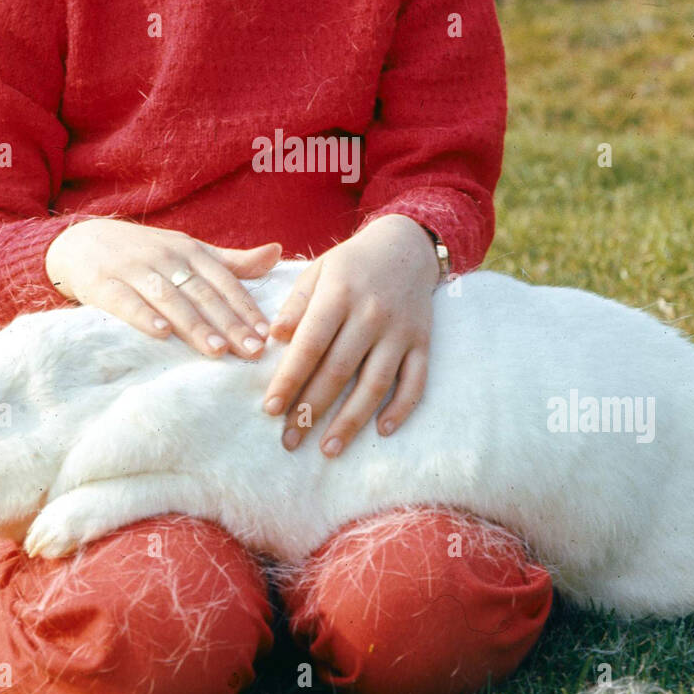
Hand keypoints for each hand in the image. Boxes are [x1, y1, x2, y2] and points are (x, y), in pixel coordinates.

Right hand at [44, 218, 280, 359]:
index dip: (246, 308)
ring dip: (194, 324)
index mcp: (190, 251)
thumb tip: (278, 253)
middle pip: (202, 293)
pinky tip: (161, 334)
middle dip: (229, 323)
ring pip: (170, 298)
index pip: (224, 281)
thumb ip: (232, 261)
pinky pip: (126, 301)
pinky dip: (143, 317)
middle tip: (251, 351)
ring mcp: (134, 269)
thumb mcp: (189, 251)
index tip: (266, 335)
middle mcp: (166, 257)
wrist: (83, 241)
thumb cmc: (146, 253)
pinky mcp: (103, 283)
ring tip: (217, 350)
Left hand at [262, 214, 438, 457]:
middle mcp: (371, 314)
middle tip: (289, 439)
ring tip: (328, 448)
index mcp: (340, 294)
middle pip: (339, 371)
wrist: (407, 245)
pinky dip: (402, 408)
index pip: (310, 345)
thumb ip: (296, 304)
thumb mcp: (319, 270)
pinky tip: (382, 430)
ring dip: (351, 421)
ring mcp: (400, 330)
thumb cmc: (353, 263)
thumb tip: (273, 339)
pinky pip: (415, 381)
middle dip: (311, 409)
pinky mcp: (422, 342)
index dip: (289, 379)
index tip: (270, 409)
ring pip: (375, 384)